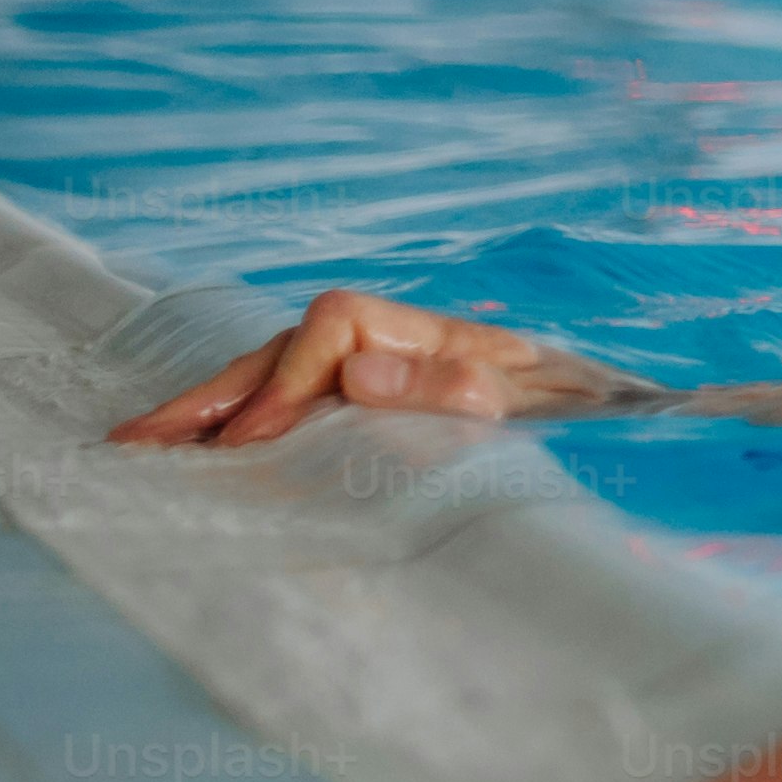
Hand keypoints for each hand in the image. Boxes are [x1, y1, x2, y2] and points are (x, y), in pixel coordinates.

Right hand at [111, 286, 657, 445]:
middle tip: (143, 438)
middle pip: (290, 348)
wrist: (640, 429)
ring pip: (282, 377)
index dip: (293, 378)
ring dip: (215, 410)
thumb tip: (359, 370)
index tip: (260, 439)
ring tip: (141, 445)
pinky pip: (302, 409)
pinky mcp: (385, 413)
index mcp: (444, 335)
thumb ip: (458, 386)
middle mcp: (406, 346)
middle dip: (218, 393)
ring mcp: (392, 377)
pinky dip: (248, 428)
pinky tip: (204, 456)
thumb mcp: (541, 405)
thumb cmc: (594, 416)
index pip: (338, 325)